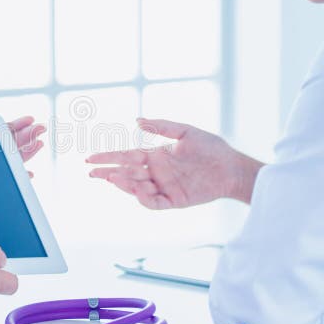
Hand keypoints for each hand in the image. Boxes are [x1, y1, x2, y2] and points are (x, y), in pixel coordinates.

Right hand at [86, 118, 263, 209]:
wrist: (233, 167)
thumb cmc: (211, 148)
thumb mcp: (185, 132)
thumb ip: (162, 127)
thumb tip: (137, 121)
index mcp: (155, 156)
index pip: (126, 157)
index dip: (109, 157)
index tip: (91, 158)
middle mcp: (156, 173)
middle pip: (126, 173)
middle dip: (107, 173)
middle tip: (91, 172)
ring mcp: (164, 187)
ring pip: (137, 188)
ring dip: (123, 184)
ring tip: (112, 177)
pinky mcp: (175, 200)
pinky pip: (154, 202)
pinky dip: (144, 198)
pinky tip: (138, 189)